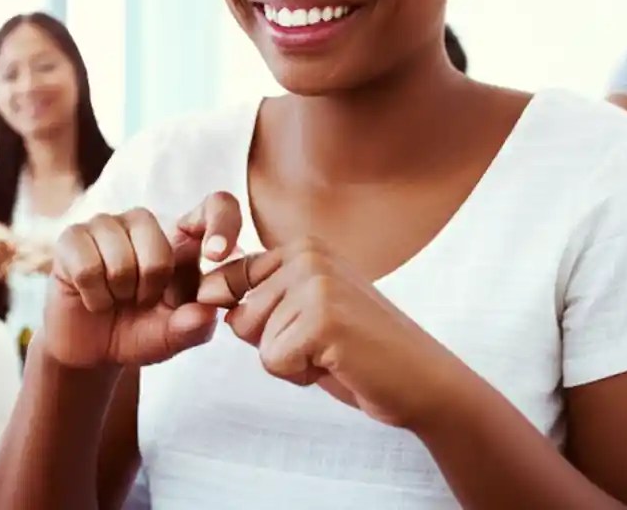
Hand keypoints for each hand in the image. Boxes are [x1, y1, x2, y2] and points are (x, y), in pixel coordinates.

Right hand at [43, 193, 240, 367]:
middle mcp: (145, 222)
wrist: (91, 351)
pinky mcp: (72, 237)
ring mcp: (106, 224)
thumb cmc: (139, 333)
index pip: (216, 206)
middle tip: (141, 300)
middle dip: (151, 290)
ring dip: (119, 294)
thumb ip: (194, 327)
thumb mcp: (174, 337)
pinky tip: (93, 297)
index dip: (222, 224)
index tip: (217, 255)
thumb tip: (207, 312)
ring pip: (121, 261)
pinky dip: (94, 296)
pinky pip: (88, 268)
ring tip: (115, 297)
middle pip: (160, 249)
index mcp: (182, 237)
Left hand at [198, 236, 462, 431]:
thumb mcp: (304, 312)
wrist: (422, 379)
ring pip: (256, 341)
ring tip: (333, 353)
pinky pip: (273, 360)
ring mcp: (316, 283)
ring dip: (290, 361)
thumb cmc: (359, 351)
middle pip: (240, 317)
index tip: (305, 327)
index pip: (232, 278)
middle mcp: (308, 255)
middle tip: (325, 345)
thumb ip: (260, 299)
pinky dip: (301, 375)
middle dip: (275, 345)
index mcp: (303, 247)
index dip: (252, 317)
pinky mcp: (322, 317)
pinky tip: (337, 363)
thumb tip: (204, 292)